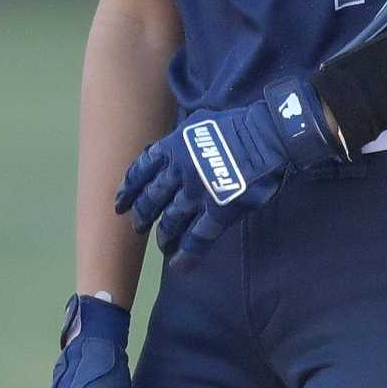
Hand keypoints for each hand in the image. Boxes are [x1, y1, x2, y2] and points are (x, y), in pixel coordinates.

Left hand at [114, 76, 343, 269]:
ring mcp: (197, 193)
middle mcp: (178, 172)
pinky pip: (198, 237)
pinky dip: (187, 253)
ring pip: (172, 219)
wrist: (267, 135)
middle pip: (152, 198)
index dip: (128, 190)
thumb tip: (167, 148)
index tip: (120, 203)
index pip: (140, 171)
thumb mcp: (198, 123)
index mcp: (172, 147)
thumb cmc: (237, 125)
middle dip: (142, 215)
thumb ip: (179, 140)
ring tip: (160, 244)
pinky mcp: (218, 211)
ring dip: (164, 234)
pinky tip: (179, 264)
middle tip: (137, 226)